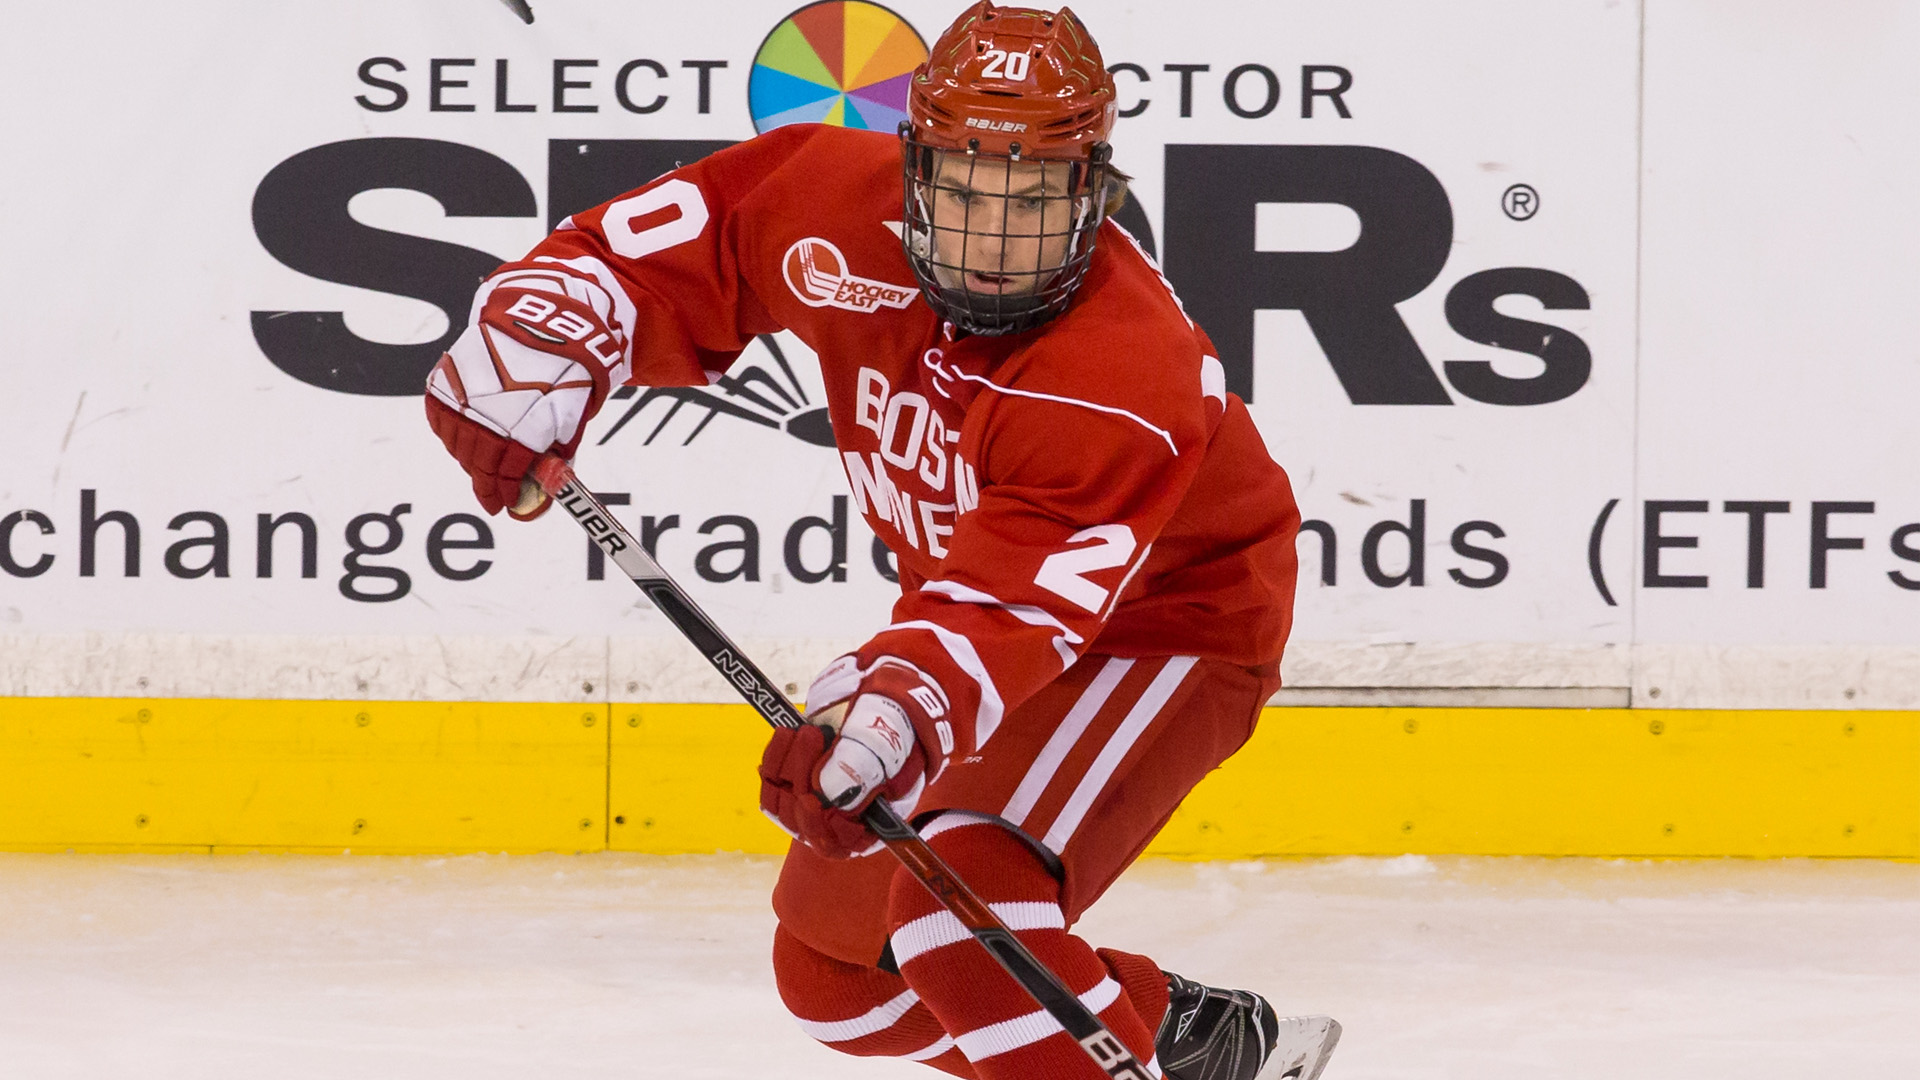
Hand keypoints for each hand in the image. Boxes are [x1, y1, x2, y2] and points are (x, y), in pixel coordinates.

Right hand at [424, 266, 627, 517]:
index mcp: (521, 428)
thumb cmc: (565, 373)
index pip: (505, 475)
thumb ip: (555, 457)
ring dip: (470, 460)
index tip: (504, 507)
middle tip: (494, 493)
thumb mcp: (571, 419)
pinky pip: (441, 421)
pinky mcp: (444, 382)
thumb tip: (543, 491)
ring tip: (484, 463)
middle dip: (486, 483)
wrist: (540, 321)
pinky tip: (466, 435)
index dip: (504, 494)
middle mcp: (486, 416)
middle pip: (478, 464)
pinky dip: (452, 433)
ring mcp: (461, 398)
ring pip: (457, 446)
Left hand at [758, 655, 953, 857]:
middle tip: (813, 735)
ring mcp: (814, 800)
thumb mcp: (888, 737)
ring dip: (787, 764)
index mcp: (874, 820)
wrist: (878, 698)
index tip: (810, 800)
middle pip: (806, 822)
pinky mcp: (792, 780)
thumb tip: (830, 793)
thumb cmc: (894, 722)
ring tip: (807, 731)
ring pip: (783, 802)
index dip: (821, 828)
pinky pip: (770, 782)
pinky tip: (787, 733)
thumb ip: (865, 763)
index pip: (842, 843)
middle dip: (803, 777)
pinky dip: (774, 757)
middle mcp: (841, 819)